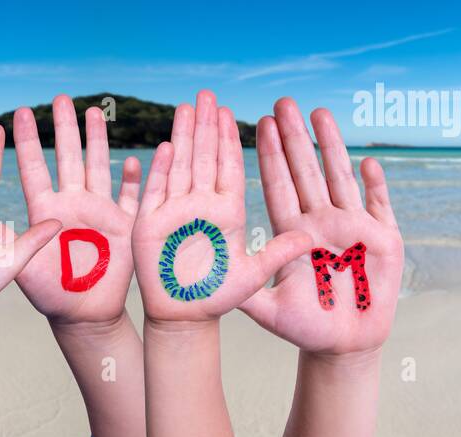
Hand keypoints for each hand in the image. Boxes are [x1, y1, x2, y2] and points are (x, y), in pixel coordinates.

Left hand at [12, 95, 141, 325]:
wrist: (83, 315)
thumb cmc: (51, 295)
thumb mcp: (26, 270)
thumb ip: (22, 245)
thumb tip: (12, 222)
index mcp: (45, 211)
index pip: (34, 170)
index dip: (27, 142)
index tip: (20, 113)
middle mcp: (72, 204)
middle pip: (68, 158)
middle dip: (65, 129)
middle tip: (61, 97)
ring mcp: (99, 211)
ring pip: (98, 167)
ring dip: (97, 140)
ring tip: (94, 112)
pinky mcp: (123, 224)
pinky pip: (131, 197)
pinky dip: (136, 178)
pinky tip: (138, 158)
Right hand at [132, 90, 310, 324]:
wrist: (182, 318)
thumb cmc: (216, 298)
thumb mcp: (254, 277)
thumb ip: (278, 254)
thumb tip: (310, 236)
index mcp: (227, 213)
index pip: (230, 167)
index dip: (231, 139)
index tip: (233, 112)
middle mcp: (200, 206)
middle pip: (204, 158)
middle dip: (206, 126)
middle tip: (208, 93)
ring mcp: (174, 212)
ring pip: (180, 166)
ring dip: (183, 136)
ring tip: (187, 107)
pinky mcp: (150, 224)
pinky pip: (155, 191)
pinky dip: (160, 171)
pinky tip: (166, 147)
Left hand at [241, 98, 403, 354]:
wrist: (342, 345)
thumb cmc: (303, 327)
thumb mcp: (268, 310)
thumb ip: (246, 292)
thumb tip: (212, 277)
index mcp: (292, 232)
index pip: (278, 186)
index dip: (270, 156)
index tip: (258, 123)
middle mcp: (321, 223)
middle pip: (306, 172)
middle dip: (295, 138)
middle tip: (283, 102)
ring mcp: (353, 228)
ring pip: (340, 178)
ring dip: (331, 146)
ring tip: (321, 113)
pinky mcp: (384, 241)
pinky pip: (380, 207)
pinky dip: (376, 186)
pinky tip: (369, 162)